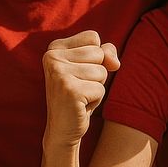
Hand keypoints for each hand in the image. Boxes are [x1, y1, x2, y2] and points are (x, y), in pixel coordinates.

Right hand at [42, 30, 119, 148]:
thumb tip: (114, 62)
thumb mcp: (92, 67)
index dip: (95, 57)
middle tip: (79, 87)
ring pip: (102, 71)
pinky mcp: (69, 90)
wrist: (63, 129)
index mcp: (54, 48)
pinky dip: (95, 100)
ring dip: (96, 87)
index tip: (78, 72)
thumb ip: (106, 53)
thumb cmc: (79, 95)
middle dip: (96, 73)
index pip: (93, 37)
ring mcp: (59, 73)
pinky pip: (101, 89)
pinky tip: (80, 105)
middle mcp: (52, 57)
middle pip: (99, 53)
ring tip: (80, 96)